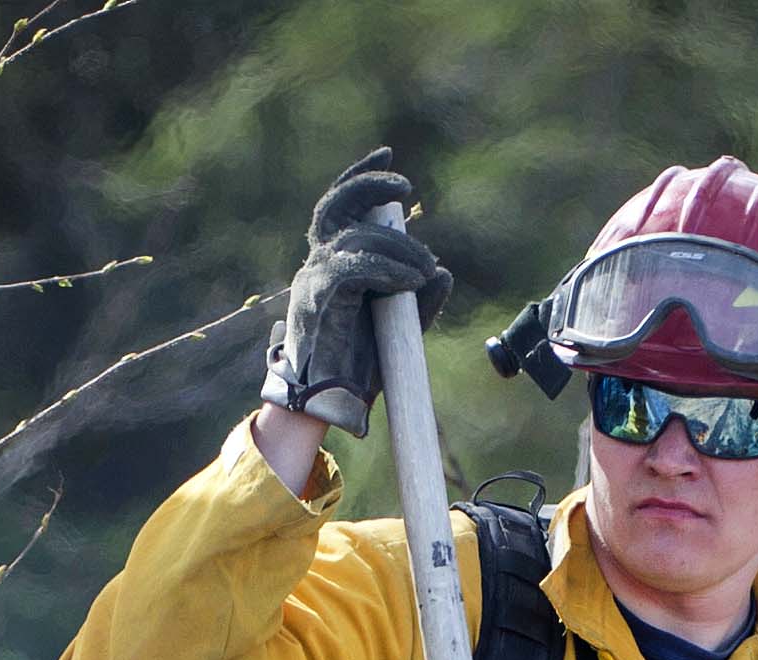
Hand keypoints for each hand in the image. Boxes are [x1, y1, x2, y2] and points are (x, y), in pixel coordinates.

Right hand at [261, 148, 451, 437]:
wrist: (326, 406)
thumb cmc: (355, 372)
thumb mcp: (397, 327)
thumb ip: (418, 299)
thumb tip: (444, 273)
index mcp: (329, 266)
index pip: (338, 207)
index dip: (360, 176)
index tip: (387, 154)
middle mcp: (316, 266)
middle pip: (339, 207)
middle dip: (372, 188)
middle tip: (406, 189)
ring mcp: (313, 280)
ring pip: (355, 239)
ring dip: (397, 248)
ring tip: (424, 268)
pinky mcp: (318, 298)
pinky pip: (356, 267)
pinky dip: (387, 269)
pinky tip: (411, 280)